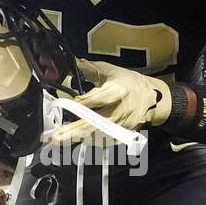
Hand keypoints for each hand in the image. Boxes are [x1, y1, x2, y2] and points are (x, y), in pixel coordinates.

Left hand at [49, 59, 171, 143]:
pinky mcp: (122, 135)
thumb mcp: (111, 71)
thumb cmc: (128, 82)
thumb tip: (74, 62)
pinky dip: (90, 142)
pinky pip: (104, 141)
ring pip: (98, 135)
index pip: (95, 99)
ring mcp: (120, 125)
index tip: (65, 105)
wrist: (151, 98)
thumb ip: (91, 68)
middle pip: (94, 123)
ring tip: (60, 141)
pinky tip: (76, 141)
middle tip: (55, 137)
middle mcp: (118, 111)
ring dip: (78, 139)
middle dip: (73, 131)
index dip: (80, 103)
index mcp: (117, 91)